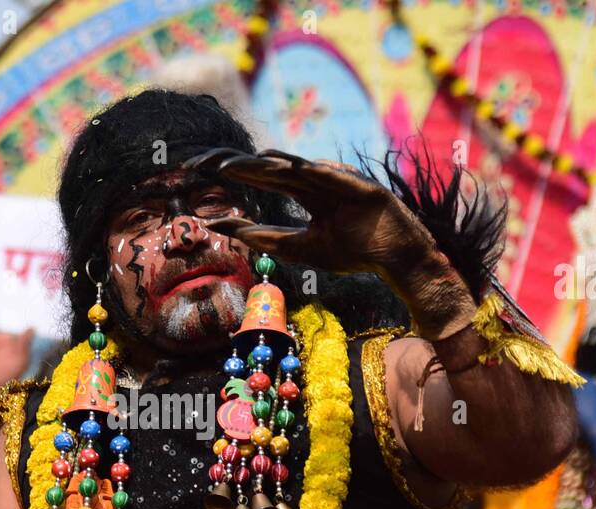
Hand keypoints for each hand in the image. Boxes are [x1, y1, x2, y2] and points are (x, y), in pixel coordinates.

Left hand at [186, 148, 472, 332]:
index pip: (263, 175)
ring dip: (269, 165)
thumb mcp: (302, 248)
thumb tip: (232, 231)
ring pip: (300, 169)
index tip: (200, 169)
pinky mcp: (365, 189)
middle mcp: (320, 179)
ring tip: (238, 165)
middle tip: (205, 162)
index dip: (235, 170)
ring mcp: (342, 181)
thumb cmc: (352, 252)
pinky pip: (341, 180)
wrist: (395, 259)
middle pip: (273, 166)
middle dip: (239, 163)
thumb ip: (269, 238)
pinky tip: (299, 168)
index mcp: (305, 190)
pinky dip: (321, 174)